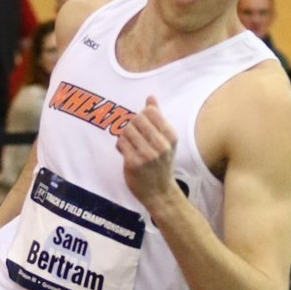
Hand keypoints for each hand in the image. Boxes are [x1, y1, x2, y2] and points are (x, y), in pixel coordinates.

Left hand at [115, 95, 177, 209]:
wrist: (160, 192)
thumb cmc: (162, 164)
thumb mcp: (166, 141)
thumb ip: (158, 118)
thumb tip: (150, 97)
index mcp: (170, 136)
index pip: (150, 112)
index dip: (142, 116)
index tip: (141, 126)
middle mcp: (161, 145)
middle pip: (136, 119)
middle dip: (131, 125)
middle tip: (133, 135)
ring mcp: (147, 155)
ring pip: (126, 130)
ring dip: (124, 136)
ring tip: (129, 144)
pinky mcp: (133, 163)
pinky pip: (120, 143)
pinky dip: (120, 145)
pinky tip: (125, 152)